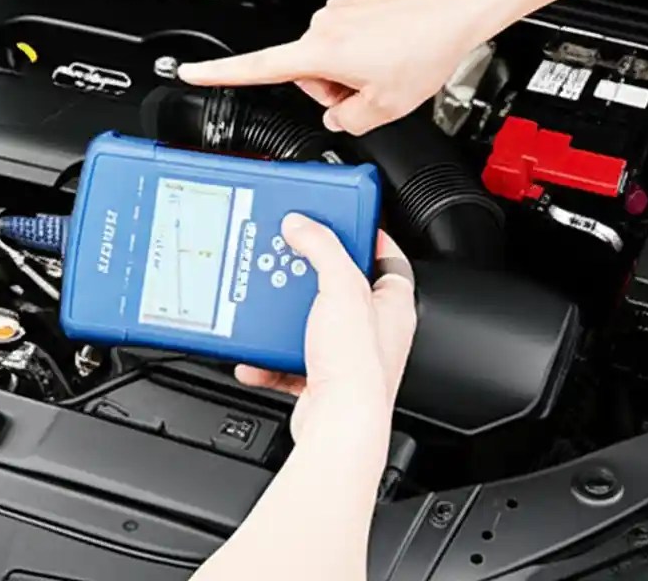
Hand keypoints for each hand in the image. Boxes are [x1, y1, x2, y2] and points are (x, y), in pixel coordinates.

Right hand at [177, 0, 510, 135]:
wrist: (456, 6)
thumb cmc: (425, 47)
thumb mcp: (387, 107)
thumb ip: (351, 122)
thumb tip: (340, 118)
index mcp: (319, 52)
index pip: (256, 68)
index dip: (219, 74)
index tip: (191, 72)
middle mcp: (323, 27)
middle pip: (307, 74)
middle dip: (334, 90)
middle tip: (370, 93)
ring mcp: (340, 12)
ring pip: (331, 57)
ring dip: (353, 73)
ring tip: (388, 71)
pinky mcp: (358, 3)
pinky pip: (350, 38)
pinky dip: (367, 52)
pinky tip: (394, 53)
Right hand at [236, 214, 416, 441]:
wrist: (338, 426)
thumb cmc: (357, 368)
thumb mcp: (341, 289)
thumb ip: (322, 249)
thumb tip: (303, 224)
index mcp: (392, 305)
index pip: (386, 257)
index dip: (364, 236)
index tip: (340, 221)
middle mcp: (373, 331)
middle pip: (339, 287)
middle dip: (309, 275)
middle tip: (288, 259)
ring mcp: (346, 357)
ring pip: (311, 324)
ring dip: (285, 317)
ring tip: (266, 304)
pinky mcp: (320, 379)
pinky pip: (289, 361)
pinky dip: (269, 358)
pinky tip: (256, 355)